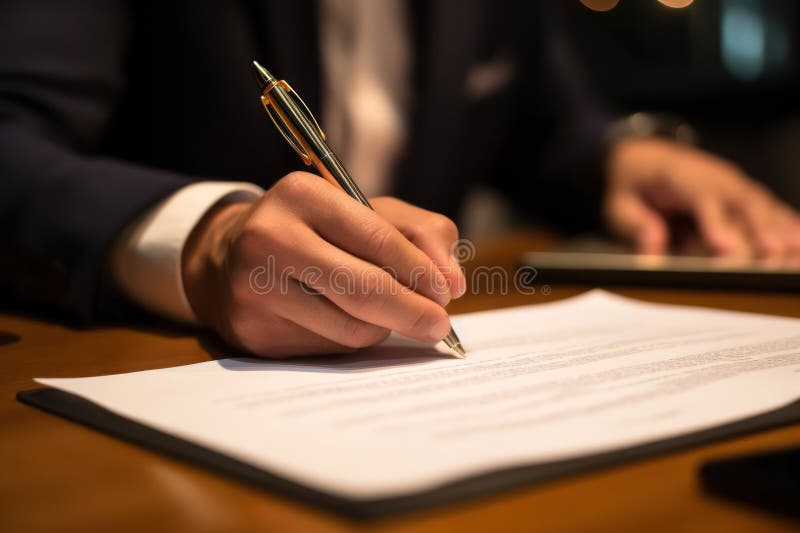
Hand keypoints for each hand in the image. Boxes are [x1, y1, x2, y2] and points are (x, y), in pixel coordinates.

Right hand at [182, 172, 465, 357]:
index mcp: (302, 196)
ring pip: (350, 327)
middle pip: (363, 290)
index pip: (378, 239)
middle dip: (413, 312)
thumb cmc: (313, 230)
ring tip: (381, 312)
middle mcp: (270, 238)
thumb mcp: (364, 212)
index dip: (421, 271)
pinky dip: (349, 338)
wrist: (226, 257)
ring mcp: (254, 289)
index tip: (447, 292)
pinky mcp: (253, 331)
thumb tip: (451, 281)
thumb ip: (419, 233)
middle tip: (439, 325)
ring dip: (381, 326)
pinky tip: (340, 320)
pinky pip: (327, 348)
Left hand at [605, 138, 799, 258]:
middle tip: (771, 259)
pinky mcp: (743, 195)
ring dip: (781, 231)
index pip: (702, 198)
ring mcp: (733, 184)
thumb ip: (635, 225)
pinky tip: (799, 245)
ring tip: (795, 256)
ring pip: (762, 208)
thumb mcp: (619, 205)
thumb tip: (652, 248)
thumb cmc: (632, 184)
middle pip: (741, 204)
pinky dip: (787, 225)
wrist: (644, 157)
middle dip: (758, 231)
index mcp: (680, 175)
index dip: (715, 223)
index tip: (727, 248)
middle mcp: (714, 177)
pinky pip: (769, 211)